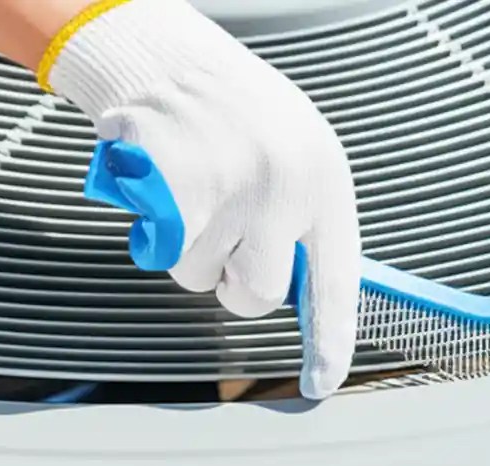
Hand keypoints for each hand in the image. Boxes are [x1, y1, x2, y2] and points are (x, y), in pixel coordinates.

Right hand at [47, 0, 360, 398]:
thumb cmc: (244, 118)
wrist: (173, 59)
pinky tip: (166, 190)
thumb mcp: (301, 156)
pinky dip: (154, 235)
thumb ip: (306, 223)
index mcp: (324, 181)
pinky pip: (161, 253)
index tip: (322, 382)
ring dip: (192, 251)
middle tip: (229, 241)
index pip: (334, 281)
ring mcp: (225, 188)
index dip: (329, 339)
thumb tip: (305, 298)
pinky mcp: (169, 188)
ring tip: (198, 193)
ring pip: (200, 277)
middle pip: (257, 294)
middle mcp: (282, 187)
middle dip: (236, 284)